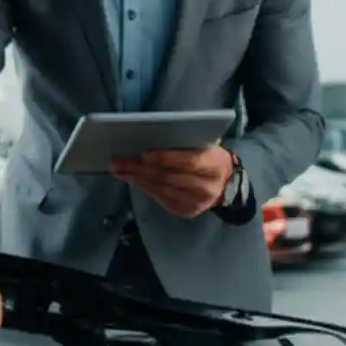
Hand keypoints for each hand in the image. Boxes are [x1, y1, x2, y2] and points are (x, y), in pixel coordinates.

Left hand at [111, 145, 234, 217]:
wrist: (227, 185)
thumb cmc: (211, 157)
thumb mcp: (208, 145)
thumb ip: (188, 142)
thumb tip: (153, 135)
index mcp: (214, 165)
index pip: (189, 162)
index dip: (165, 158)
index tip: (143, 153)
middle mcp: (206, 187)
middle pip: (169, 177)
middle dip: (140, 169)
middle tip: (118, 162)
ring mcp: (196, 202)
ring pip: (162, 189)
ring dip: (137, 179)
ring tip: (119, 170)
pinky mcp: (186, 211)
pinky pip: (161, 199)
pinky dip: (144, 188)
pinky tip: (132, 179)